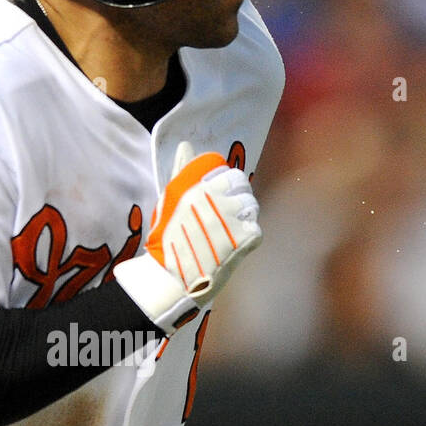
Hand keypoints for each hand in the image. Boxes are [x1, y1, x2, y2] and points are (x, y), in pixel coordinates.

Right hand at [114, 142, 261, 333]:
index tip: (218, 204)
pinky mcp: (244, 237)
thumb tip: (186, 145)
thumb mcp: (170, 201)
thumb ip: (182, 171)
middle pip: (244, 189)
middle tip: (224, 223)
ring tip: (226, 237)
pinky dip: (248, 241)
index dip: (227, 190)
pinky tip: (231, 249)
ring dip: (243, 221)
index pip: (230, 175)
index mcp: (198, 186)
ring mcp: (231, 217)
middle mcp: (215, 198)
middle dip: (238, 203)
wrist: (173, 279)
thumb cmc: (168, 240)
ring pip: (252, 208)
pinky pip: (256, 231)